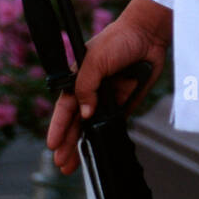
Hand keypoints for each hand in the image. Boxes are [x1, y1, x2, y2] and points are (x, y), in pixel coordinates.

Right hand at [47, 0, 171, 176]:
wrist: (147, 34)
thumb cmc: (118, 39)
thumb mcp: (95, 59)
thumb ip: (86, 86)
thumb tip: (85, 114)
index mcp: (78, 77)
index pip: (65, 106)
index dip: (58, 126)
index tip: (52, 144)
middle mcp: (91, 89)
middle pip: (75, 121)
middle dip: (66, 141)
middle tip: (60, 162)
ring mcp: (107, 97)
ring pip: (91, 126)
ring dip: (82, 144)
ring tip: (71, 164)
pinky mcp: (124, 103)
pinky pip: (113, 123)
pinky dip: (104, 136)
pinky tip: (97, 150)